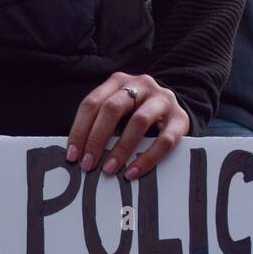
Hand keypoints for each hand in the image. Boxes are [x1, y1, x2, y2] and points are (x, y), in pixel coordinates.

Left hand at [66, 72, 189, 179]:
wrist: (173, 110)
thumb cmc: (136, 113)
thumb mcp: (117, 111)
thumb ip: (99, 123)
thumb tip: (77, 154)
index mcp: (119, 81)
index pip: (92, 103)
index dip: (79, 130)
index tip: (72, 156)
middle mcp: (141, 85)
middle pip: (112, 108)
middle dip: (96, 139)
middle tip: (87, 165)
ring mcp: (162, 99)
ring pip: (139, 121)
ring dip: (120, 149)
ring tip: (108, 170)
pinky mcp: (180, 118)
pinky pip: (164, 140)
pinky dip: (147, 158)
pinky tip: (133, 172)